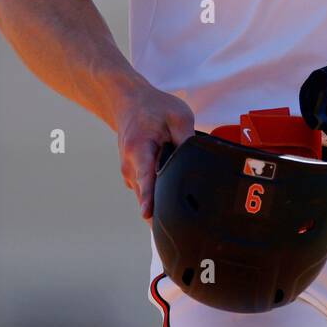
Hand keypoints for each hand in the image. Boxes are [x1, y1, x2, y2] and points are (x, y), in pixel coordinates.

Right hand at [113, 81, 195, 222]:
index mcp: (139, 150)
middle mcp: (129, 166)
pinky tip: (171, 190)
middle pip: (146, 196)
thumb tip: (198, 165)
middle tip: (181, 224)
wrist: (129, 102)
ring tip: (179, 208)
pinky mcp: (132, 177)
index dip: (149, 198)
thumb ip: (187, 141)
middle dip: (162, 209)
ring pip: (145, 197)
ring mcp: (128, 174)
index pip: (145, 178)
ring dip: (161, 202)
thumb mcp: (178, 117)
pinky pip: (145, 192)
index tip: (147, 214)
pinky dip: (157, 195)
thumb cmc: (154, 108)